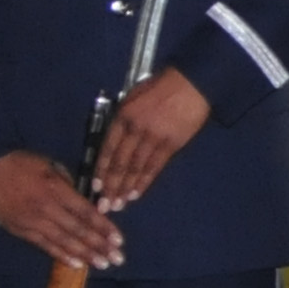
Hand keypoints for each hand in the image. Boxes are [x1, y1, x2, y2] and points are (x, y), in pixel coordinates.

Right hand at [0, 149, 125, 267]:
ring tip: (102, 264)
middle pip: (78, 230)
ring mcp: (32, 221)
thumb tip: (87, 203)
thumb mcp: (50, 165)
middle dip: (100, 246)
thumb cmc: (22, 163)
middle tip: (117, 259)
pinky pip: (44, 246)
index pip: (86, 212)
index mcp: (56, 188)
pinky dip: (62, 255)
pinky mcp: (20, 230)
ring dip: (85, 254)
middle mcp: (46, 207)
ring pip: (63, 241)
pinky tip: (77, 264)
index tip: (118, 240)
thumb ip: (69, 184)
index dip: (104, 227)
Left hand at [90, 68, 207, 210]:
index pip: (108, 148)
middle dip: (111, 186)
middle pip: (120, 162)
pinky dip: (145, 181)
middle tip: (105, 205)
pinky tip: (137, 193)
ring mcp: (153, 138)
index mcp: (123, 116)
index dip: (101, 170)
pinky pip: (154, 166)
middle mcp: (135, 129)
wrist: (192, 83)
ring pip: (136, 168)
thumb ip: (124, 117)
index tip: (96, 187)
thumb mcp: (134, 95)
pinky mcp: (171, 144)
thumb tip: (117, 138)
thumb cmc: (162, 86)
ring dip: (126, 188)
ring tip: (119, 204)